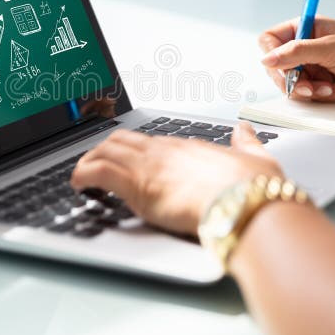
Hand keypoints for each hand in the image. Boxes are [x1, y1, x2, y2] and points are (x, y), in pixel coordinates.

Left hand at [70, 123, 281, 235]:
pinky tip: (76, 184)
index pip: (153, 142)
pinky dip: (82, 175)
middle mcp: (165, 151)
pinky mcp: (137, 185)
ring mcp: (149, 166)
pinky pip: (98, 171)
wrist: (248, 205)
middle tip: (98, 162)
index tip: (133, 159)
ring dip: (90, 161)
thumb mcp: (257, 159)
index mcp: (189, 147)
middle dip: (107, 149)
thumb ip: (246, 144)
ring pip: (106, 151)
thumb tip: (243, 129)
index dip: (139, 151)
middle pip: (124, 140)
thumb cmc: (253, 190)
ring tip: (82, 174)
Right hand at [259, 16, 334, 101]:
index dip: (272, 55)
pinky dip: (324, 95)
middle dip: (294, 80)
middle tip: (308, 86)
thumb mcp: (331, 49)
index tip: (281, 67)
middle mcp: (308, 47)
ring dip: (311, 90)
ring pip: (293, 85)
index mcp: (306, 29)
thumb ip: (296, 53)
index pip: (271, 40)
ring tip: (331, 88)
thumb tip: (267, 60)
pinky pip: (310, 95)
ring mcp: (315, 67)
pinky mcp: (324, 84)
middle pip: (278, 67)